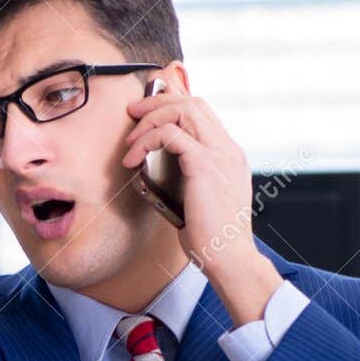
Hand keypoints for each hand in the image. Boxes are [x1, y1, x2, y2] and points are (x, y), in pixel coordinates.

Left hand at [121, 87, 282, 324]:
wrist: (229, 258)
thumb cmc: (211, 238)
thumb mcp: (199, 199)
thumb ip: (186, 178)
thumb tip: (153, 170)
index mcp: (229, 155)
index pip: (202, 112)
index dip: (172, 104)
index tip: (145, 114)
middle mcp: (228, 149)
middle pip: (193, 102)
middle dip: (157, 102)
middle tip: (132, 112)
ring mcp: (220, 154)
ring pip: (183, 110)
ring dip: (150, 118)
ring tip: (130, 140)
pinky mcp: (205, 165)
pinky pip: (170, 134)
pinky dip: (146, 140)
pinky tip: (132, 159)